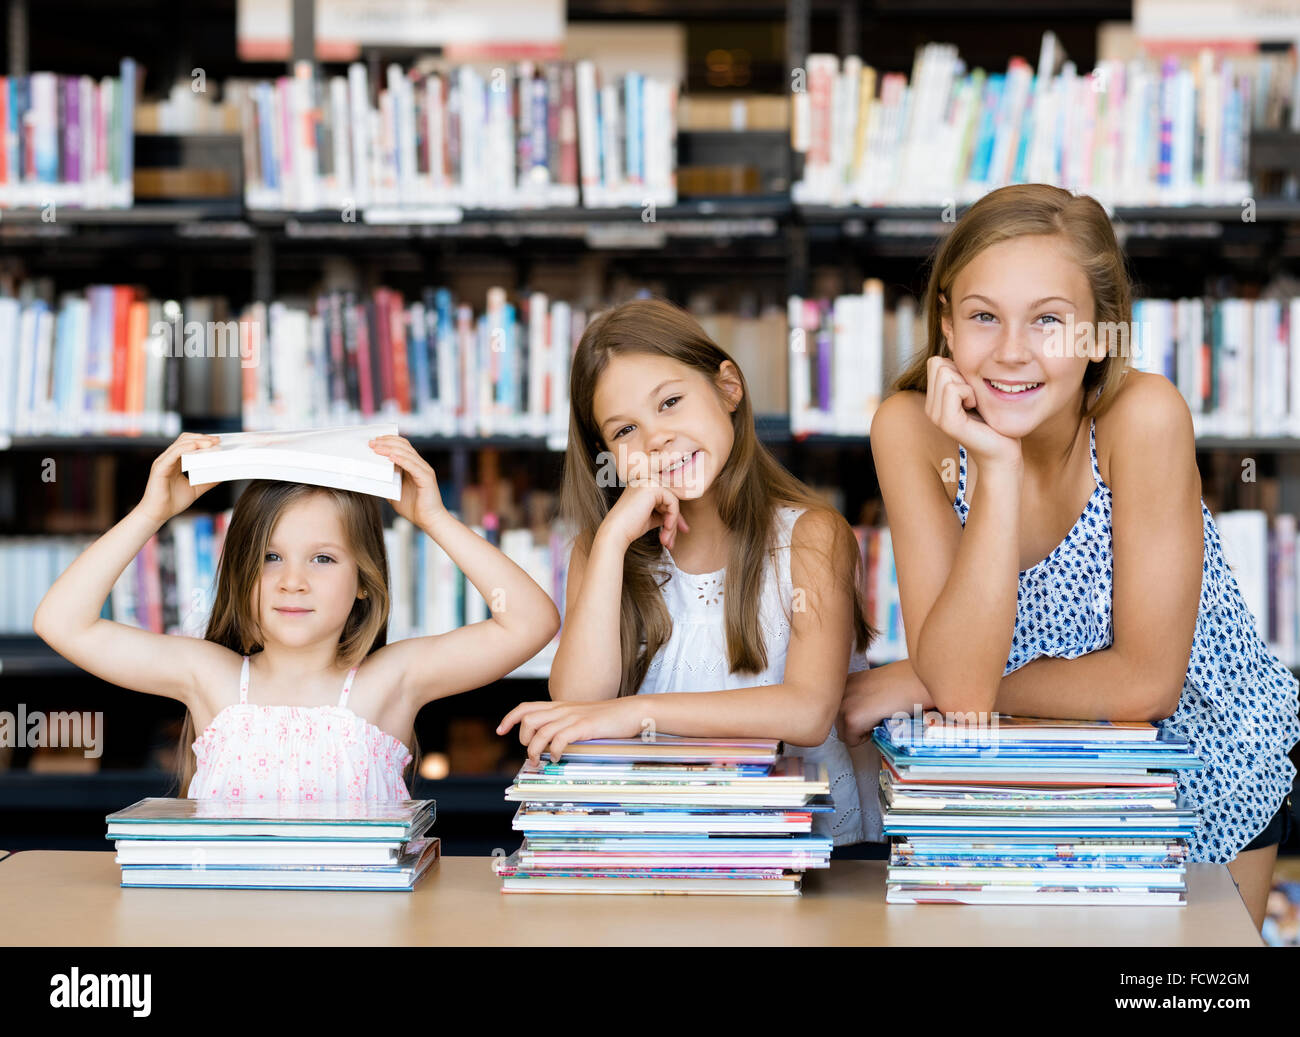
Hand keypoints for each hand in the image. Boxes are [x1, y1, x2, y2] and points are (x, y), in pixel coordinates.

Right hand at [139, 432, 221, 523]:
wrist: (158, 514)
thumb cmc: (173, 502)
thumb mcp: (196, 489)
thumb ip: (208, 481)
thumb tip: (223, 475)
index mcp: (176, 462)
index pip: (189, 444)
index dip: (203, 440)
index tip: (218, 441)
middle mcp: (169, 459)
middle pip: (185, 439)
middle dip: (202, 438)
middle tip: (217, 440)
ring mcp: (163, 462)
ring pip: (180, 444)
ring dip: (197, 441)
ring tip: (211, 443)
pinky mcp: (160, 468)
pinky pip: (173, 454)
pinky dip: (185, 448)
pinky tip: (196, 447)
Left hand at [368, 435, 447, 530]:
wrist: (429, 521)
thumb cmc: (414, 508)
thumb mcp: (394, 492)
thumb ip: (387, 482)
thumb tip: (372, 476)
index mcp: (413, 466)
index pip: (402, 446)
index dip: (388, 441)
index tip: (373, 441)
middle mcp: (420, 465)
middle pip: (403, 446)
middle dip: (386, 442)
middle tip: (371, 443)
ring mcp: (424, 470)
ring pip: (406, 453)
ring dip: (390, 449)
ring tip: (376, 449)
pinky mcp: (426, 478)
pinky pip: (412, 465)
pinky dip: (401, 460)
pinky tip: (390, 457)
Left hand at [497, 697, 644, 762]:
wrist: (631, 712)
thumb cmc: (608, 718)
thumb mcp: (582, 717)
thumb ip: (566, 724)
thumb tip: (552, 742)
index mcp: (560, 706)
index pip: (526, 707)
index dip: (509, 718)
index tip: (500, 730)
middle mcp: (563, 709)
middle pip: (528, 719)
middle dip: (523, 739)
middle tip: (532, 754)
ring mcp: (573, 717)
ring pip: (540, 731)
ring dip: (535, 750)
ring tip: (539, 762)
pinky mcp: (584, 726)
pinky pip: (559, 739)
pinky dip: (554, 751)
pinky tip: (558, 758)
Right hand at [600, 482, 690, 550]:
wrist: (616, 533)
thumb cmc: (629, 528)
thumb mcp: (650, 518)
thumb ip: (663, 514)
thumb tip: (678, 519)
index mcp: (642, 487)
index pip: (664, 499)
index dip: (672, 517)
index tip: (673, 534)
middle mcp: (645, 481)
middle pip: (670, 500)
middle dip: (675, 522)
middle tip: (672, 541)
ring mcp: (648, 482)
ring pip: (673, 502)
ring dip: (672, 523)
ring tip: (666, 539)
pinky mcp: (653, 487)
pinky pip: (673, 502)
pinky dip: (673, 517)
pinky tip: (666, 528)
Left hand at [837, 659, 934, 746]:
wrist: (916, 681)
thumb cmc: (902, 683)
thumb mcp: (872, 686)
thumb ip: (858, 698)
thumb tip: (853, 718)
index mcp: (844, 681)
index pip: (839, 712)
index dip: (858, 716)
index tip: (872, 709)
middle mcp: (838, 692)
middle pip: (838, 725)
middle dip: (857, 726)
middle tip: (878, 712)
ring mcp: (843, 705)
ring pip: (844, 734)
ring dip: (861, 732)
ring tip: (879, 715)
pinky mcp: (851, 719)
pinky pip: (852, 741)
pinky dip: (867, 738)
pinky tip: (880, 720)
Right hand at [925, 356, 1021, 471]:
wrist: (1003, 452)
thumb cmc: (995, 421)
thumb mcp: (976, 390)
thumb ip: (963, 374)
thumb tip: (958, 348)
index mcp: (935, 400)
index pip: (935, 362)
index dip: (957, 367)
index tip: (972, 387)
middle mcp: (931, 408)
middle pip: (937, 364)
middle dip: (961, 373)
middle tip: (974, 396)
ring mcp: (936, 416)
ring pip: (944, 374)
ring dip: (967, 384)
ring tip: (975, 403)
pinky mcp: (947, 422)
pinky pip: (953, 388)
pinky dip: (969, 393)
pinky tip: (975, 408)